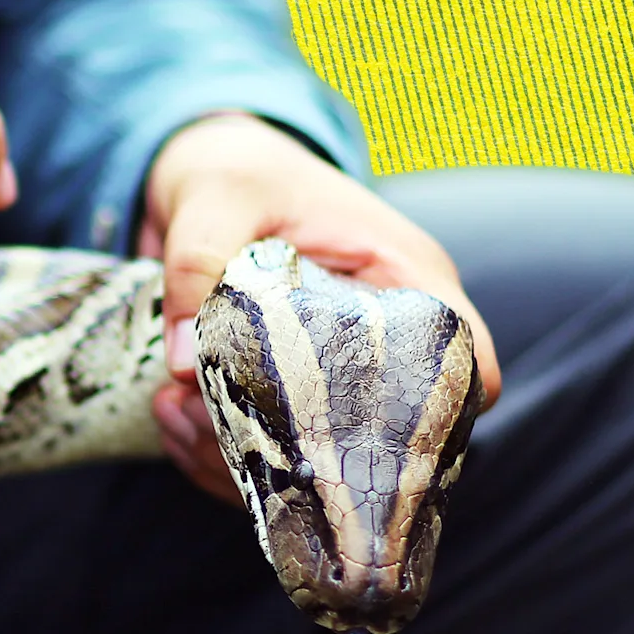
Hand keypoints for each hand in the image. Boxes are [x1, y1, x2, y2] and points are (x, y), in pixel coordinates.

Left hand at [138, 113, 500, 503]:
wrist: (204, 171)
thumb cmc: (235, 171)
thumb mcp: (215, 197)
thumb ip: (198, 263)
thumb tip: (183, 365)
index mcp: (402, 278)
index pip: (465, 363)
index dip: (439, 418)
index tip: (359, 443)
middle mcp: (379, 338)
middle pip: (386, 437)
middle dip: (301, 457)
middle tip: (215, 426)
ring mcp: (332, 374)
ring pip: (318, 459)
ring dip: (243, 462)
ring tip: (175, 416)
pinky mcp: (282, 396)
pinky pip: (267, 454)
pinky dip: (215, 457)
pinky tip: (168, 421)